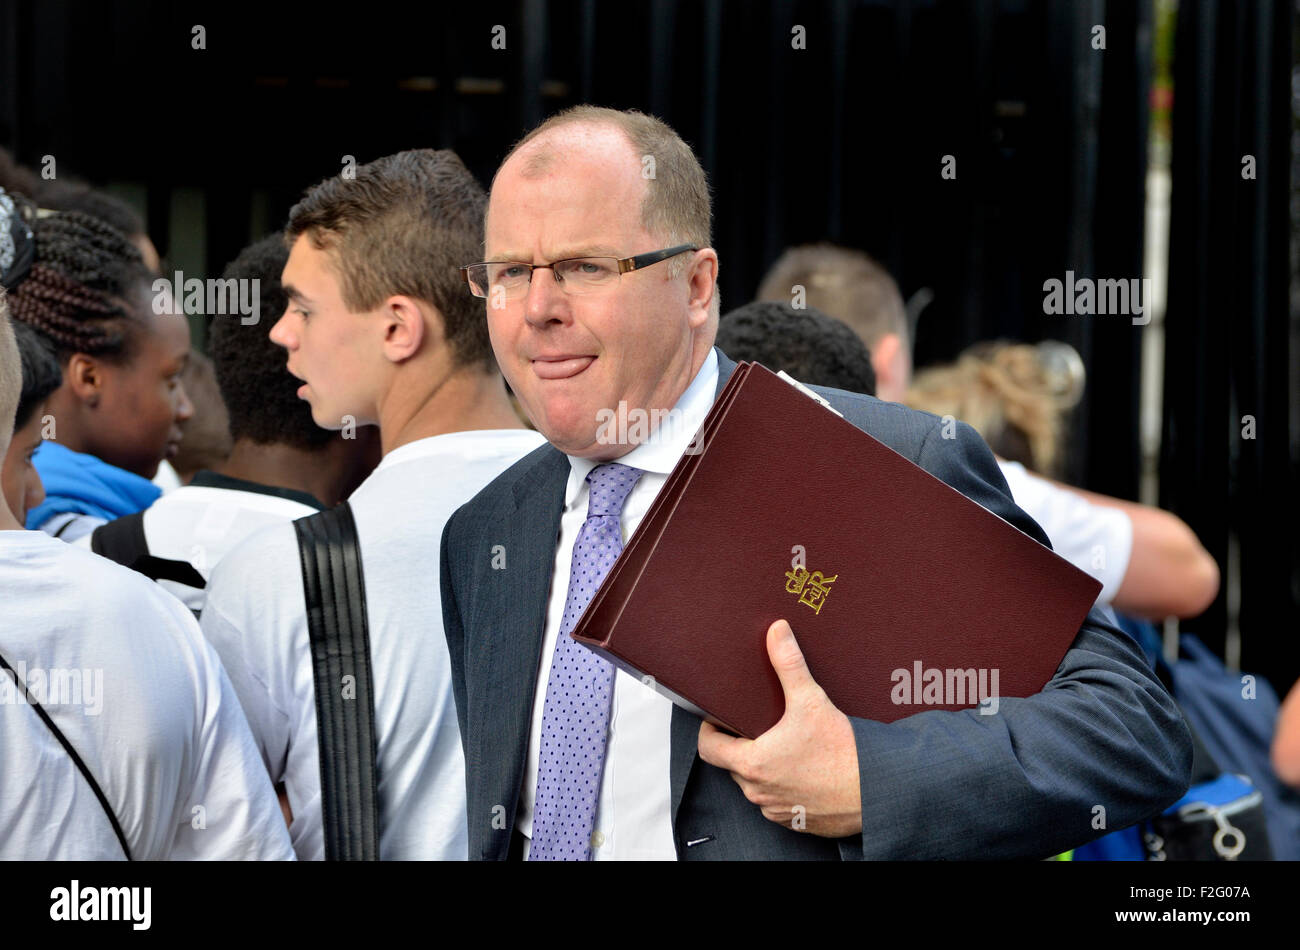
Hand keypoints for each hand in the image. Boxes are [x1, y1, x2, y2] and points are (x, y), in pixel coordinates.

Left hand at [697, 619, 861, 836]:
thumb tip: (776, 632)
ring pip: (755, 785)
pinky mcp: (796, 821)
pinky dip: (784, 786)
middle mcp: (758, 792)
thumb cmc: (843, 753)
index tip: (720, 718)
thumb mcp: (811, 701)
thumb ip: (789, 664)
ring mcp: (776, 809)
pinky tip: (803, 769)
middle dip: (740, 745)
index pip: (708, 748)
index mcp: (751, 763)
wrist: (878, 792)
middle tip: (756, 725)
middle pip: (731, 765)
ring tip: (782, 745)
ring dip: (762, 767)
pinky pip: (778, 802)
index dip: (710, 730)